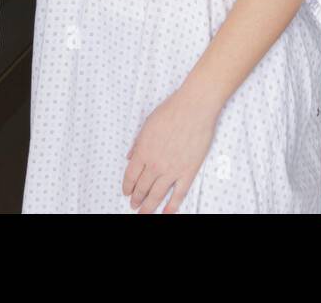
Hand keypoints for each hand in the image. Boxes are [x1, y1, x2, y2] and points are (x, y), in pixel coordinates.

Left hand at [122, 87, 218, 212]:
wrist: (194, 108)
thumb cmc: (171, 110)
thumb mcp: (147, 124)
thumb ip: (137, 143)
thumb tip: (130, 156)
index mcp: (142, 151)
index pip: (130, 176)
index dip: (127, 187)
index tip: (126, 193)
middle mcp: (154, 164)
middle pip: (142, 187)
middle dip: (136, 199)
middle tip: (134, 205)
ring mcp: (172, 169)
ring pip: (157, 194)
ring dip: (149, 206)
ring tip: (144, 213)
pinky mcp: (188, 171)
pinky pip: (179, 193)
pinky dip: (172, 205)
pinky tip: (166, 212)